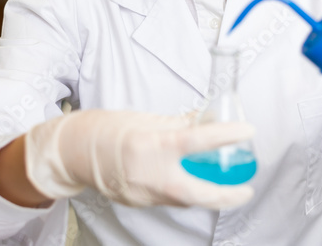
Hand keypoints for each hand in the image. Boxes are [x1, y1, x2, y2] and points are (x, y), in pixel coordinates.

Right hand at [24, 109, 254, 208]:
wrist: (73, 151)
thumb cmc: (108, 129)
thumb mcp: (148, 120)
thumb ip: (179, 123)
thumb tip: (209, 119)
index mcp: (151, 145)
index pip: (196, 140)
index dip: (226, 135)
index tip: (247, 131)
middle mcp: (148, 174)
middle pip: (197, 193)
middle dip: (226, 196)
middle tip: (245, 190)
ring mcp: (142, 194)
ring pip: (184, 199)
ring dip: (206, 195)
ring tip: (226, 187)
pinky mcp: (137, 202)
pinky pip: (169, 200)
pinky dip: (185, 193)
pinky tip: (194, 185)